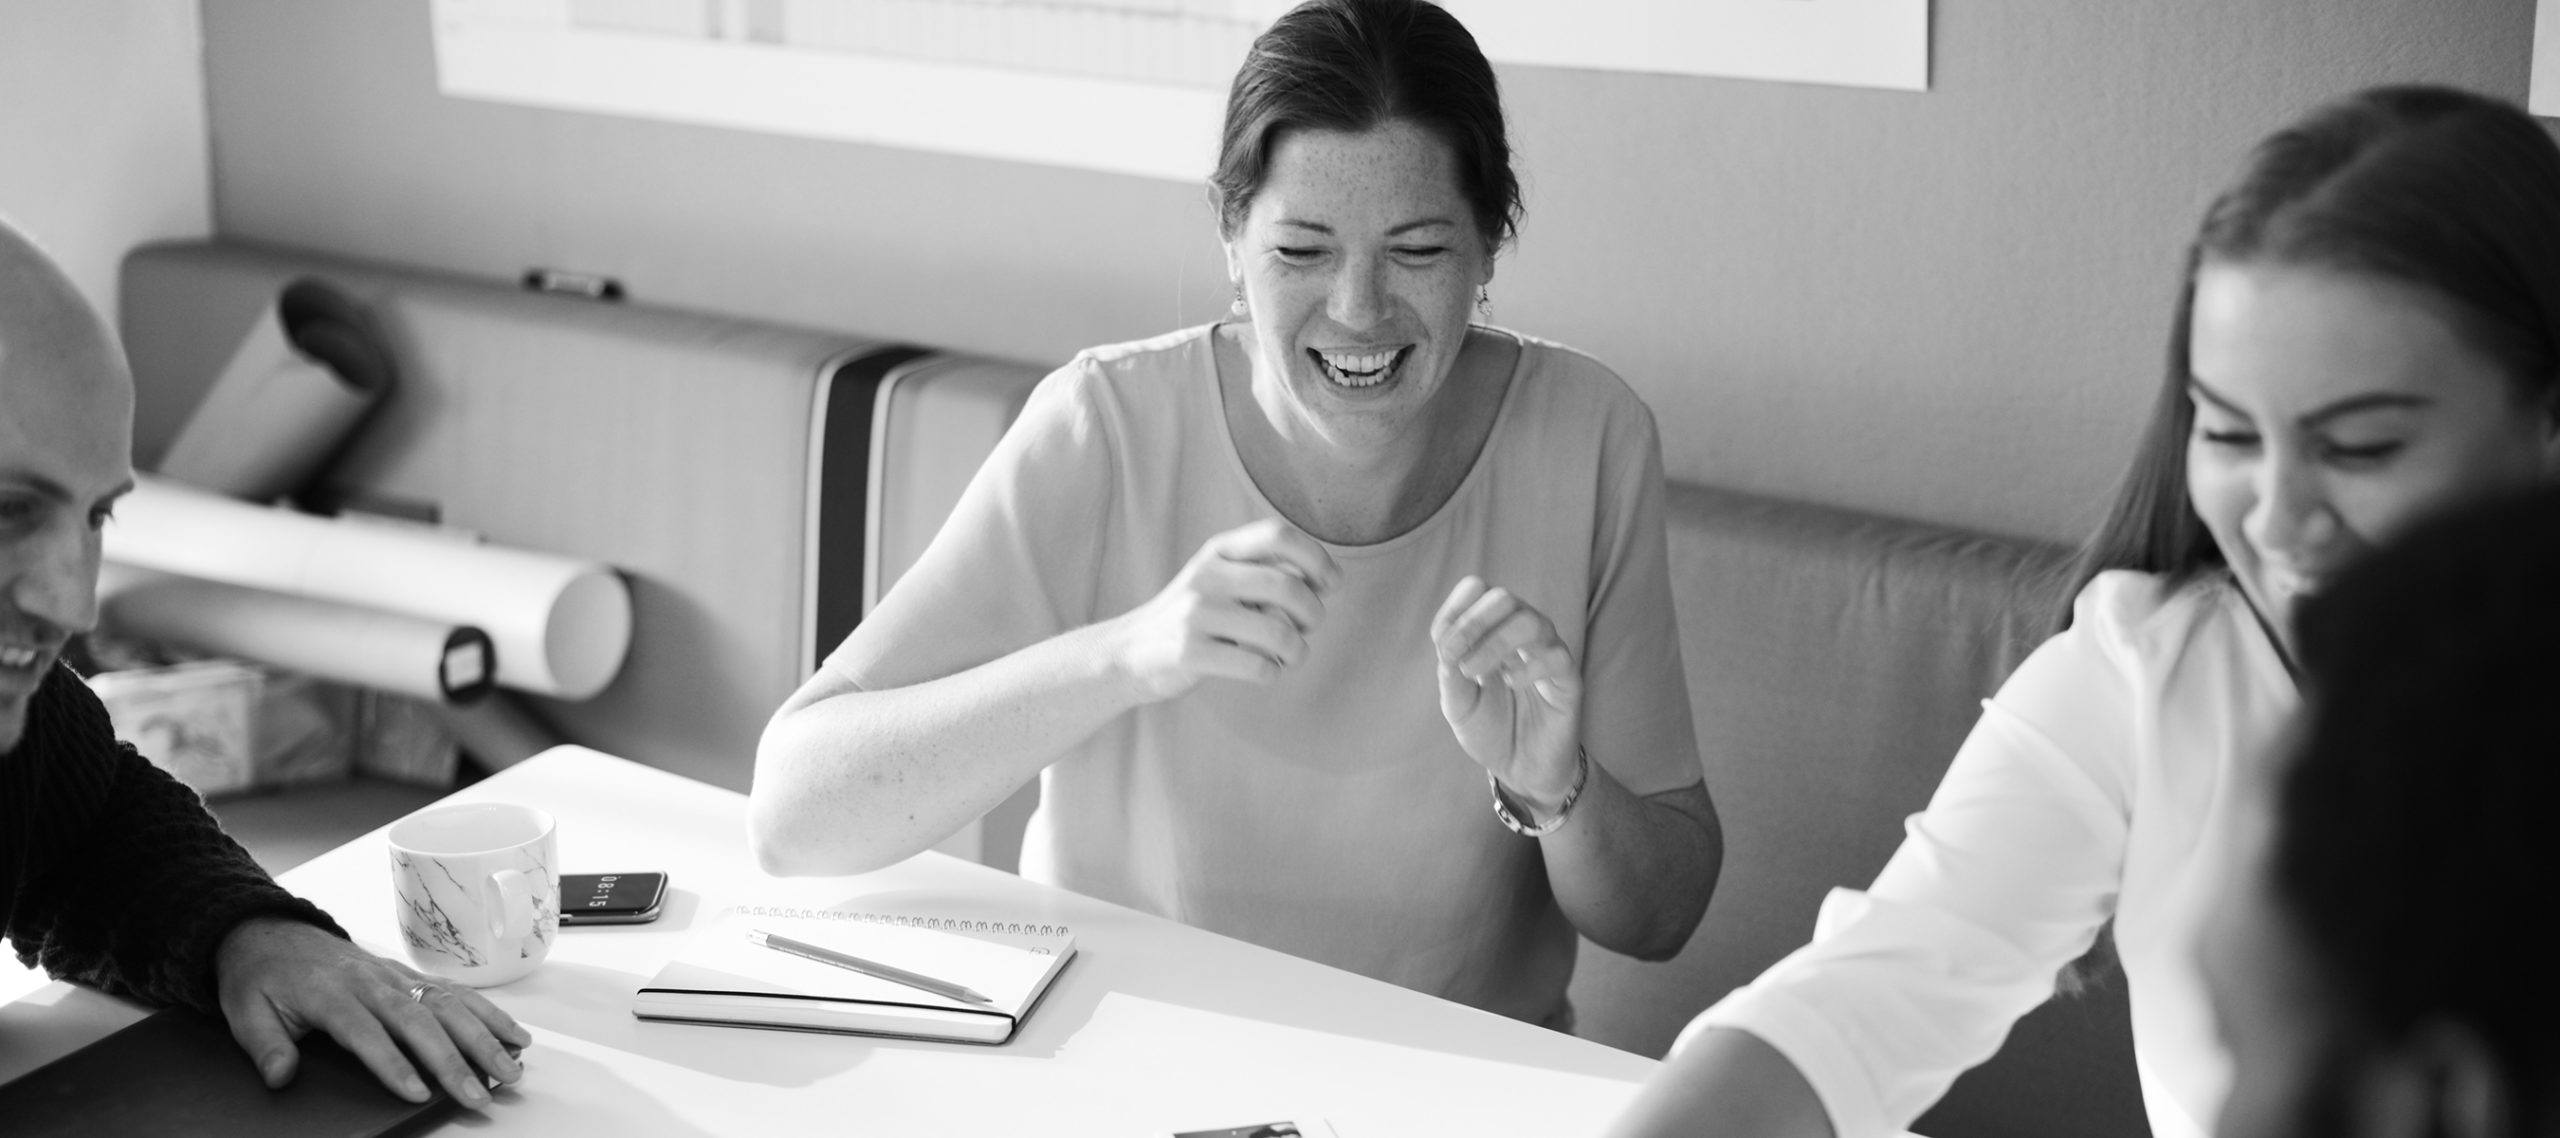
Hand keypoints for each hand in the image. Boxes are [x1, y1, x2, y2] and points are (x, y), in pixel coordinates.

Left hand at [214, 917, 529, 1108]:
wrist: (269, 931)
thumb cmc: (260, 977)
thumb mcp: (244, 1012)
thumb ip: (265, 1046)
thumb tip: (280, 1076)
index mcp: (331, 994)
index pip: (368, 1033)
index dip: (394, 1064)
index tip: (418, 1093)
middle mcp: (371, 982)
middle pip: (421, 1021)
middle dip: (456, 1059)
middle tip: (481, 1092)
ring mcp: (394, 976)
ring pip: (449, 1005)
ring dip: (485, 1036)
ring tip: (512, 1066)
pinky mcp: (407, 975)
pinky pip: (454, 992)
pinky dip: (487, 1012)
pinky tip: (512, 1033)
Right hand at [1105, 517, 1338, 700]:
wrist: (1130, 652)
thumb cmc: (1196, 616)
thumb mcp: (1222, 579)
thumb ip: (1268, 573)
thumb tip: (1329, 580)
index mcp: (1219, 551)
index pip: (1279, 534)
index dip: (1316, 557)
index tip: (1330, 584)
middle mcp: (1207, 576)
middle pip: (1288, 587)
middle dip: (1313, 614)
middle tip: (1308, 628)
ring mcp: (1196, 615)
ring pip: (1278, 633)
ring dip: (1297, 651)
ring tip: (1289, 656)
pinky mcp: (1190, 653)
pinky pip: (1257, 666)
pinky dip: (1272, 673)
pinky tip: (1263, 670)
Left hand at [1433, 576, 1581, 807]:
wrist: (1520, 770)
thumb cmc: (1490, 731)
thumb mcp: (1458, 705)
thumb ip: (1449, 674)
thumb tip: (1447, 644)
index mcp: (1491, 632)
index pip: (1478, 592)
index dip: (1455, 609)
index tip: (1440, 642)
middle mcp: (1521, 635)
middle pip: (1504, 598)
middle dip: (1473, 621)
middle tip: (1455, 655)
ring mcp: (1546, 654)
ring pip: (1531, 621)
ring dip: (1495, 642)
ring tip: (1475, 672)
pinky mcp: (1568, 679)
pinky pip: (1556, 656)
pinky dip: (1526, 668)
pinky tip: (1510, 685)